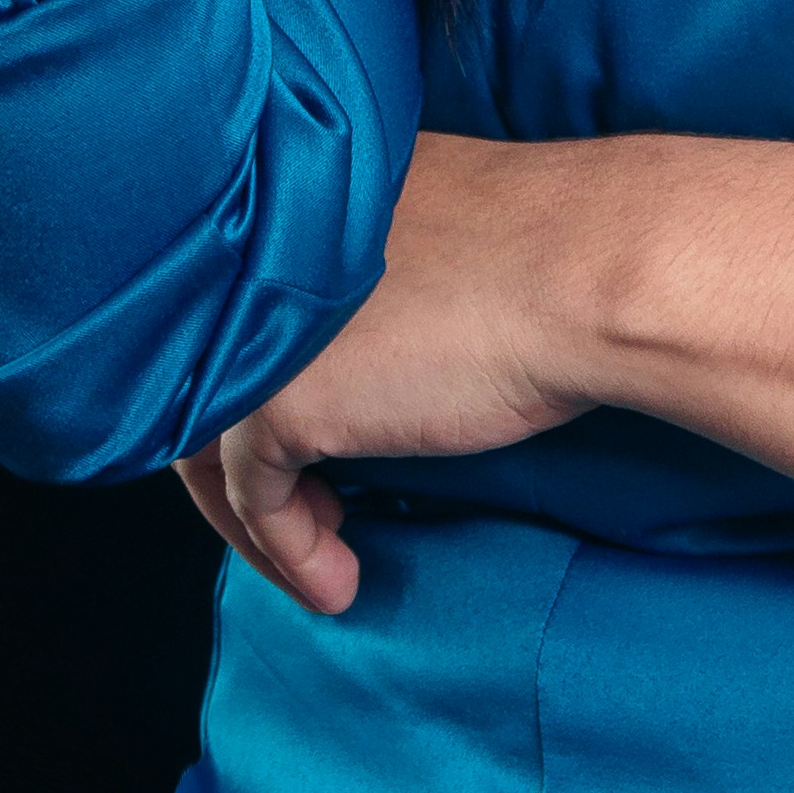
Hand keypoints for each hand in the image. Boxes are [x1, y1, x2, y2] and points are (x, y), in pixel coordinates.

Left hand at [176, 134, 604, 615]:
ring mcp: (256, 336)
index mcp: (292, 210)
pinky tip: (335, 581)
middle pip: (206, 383)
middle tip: (309, 515)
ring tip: (323, 564)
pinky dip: (289, 551)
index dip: (264, 386)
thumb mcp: (439, 244)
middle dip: (245, 467)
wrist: (587, 270)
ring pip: (211, 448)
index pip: (238, 316)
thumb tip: (376, 347)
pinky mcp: (278, 406)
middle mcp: (251, 264)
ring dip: (260, 523)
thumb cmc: (553, 251)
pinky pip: (258, 499)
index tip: (319, 442)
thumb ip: (382, 276)